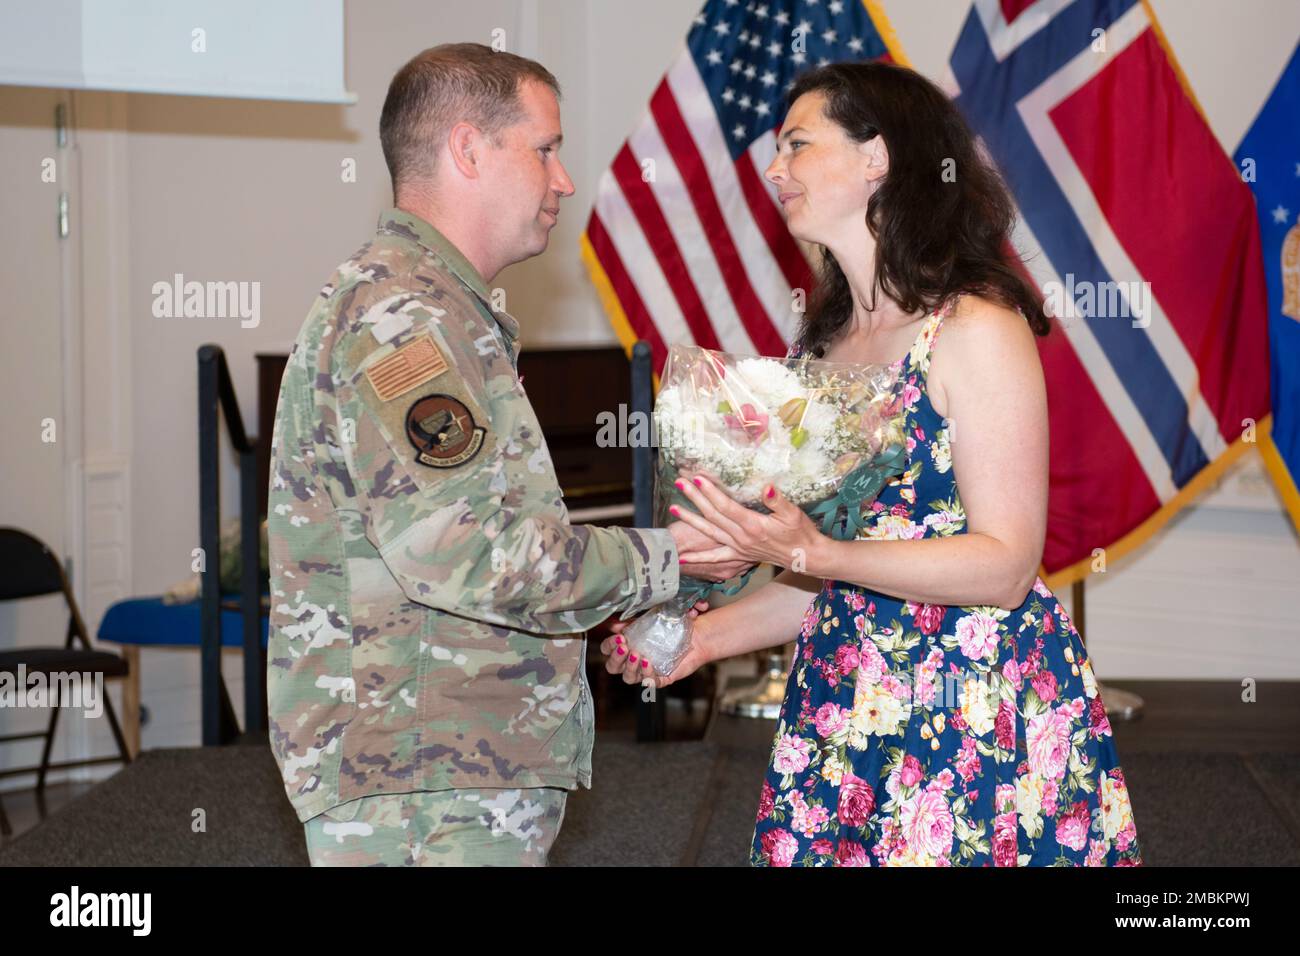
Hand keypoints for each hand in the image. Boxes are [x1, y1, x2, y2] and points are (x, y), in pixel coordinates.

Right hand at [600, 599, 710, 687]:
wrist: (698, 633)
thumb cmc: (672, 625)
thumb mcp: (650, 618)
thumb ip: (631, 621)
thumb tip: (613, 625)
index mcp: (627, 646)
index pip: (608, 650)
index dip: (609, 646)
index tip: (619, 637)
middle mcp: (634, 660)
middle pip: (613, 667)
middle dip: (616, 658)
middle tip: (624, 647)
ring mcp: (647, 671)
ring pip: (628, 678)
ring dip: (629, 667)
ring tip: (636, 654)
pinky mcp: (662, 678)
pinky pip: (650, 682)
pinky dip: (647, 674)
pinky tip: (648, 662)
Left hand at [670, 473, 823, 570]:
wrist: (805, 557)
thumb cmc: (801, 533)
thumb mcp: (794, 514)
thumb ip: (778, 501)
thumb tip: (767, 487)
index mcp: (753, 526)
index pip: (726, 507)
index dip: (710, 492)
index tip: (697, 478)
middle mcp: (742, 538)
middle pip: (713, 516)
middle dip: (695, 498)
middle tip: (679, 483)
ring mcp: (738, 548)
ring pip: (709, 533)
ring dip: (690, 520)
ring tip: (672, 508)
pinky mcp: (738, 556)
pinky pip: (714, 558)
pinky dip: (698, 558)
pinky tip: (681, 559)